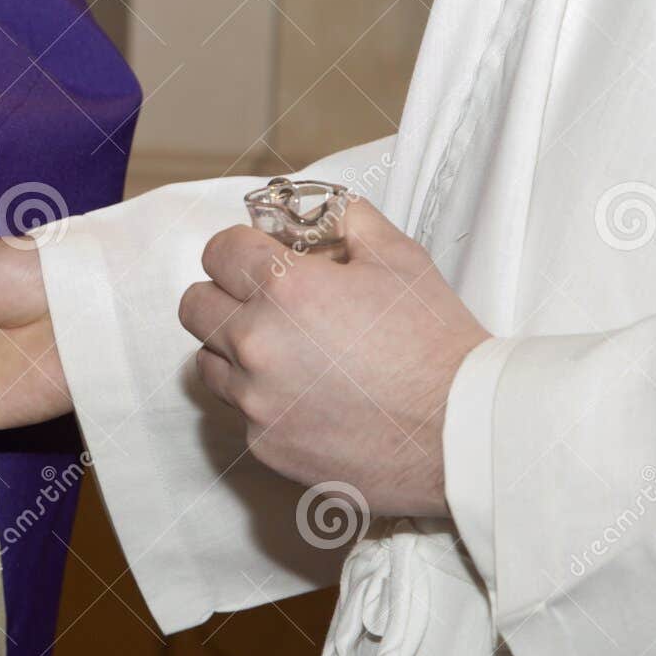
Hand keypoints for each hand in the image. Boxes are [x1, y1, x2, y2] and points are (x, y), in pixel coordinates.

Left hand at [178, 198, 489, 517]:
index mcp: (287, 289)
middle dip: (224, 295)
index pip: (217, 252)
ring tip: (285, 350)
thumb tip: (317, 213)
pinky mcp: (263, 442)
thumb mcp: (400, 260)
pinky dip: (260, 396)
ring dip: (234, 348)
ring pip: (207, 360)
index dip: (239, 249)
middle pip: (195, 306)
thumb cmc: (436, 347)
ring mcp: (255, 398)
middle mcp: (258, 343)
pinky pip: (238, 409)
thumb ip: (347, 223)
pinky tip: (305, 393)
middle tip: (261, 301)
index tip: (257, 257)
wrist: (460, 432)